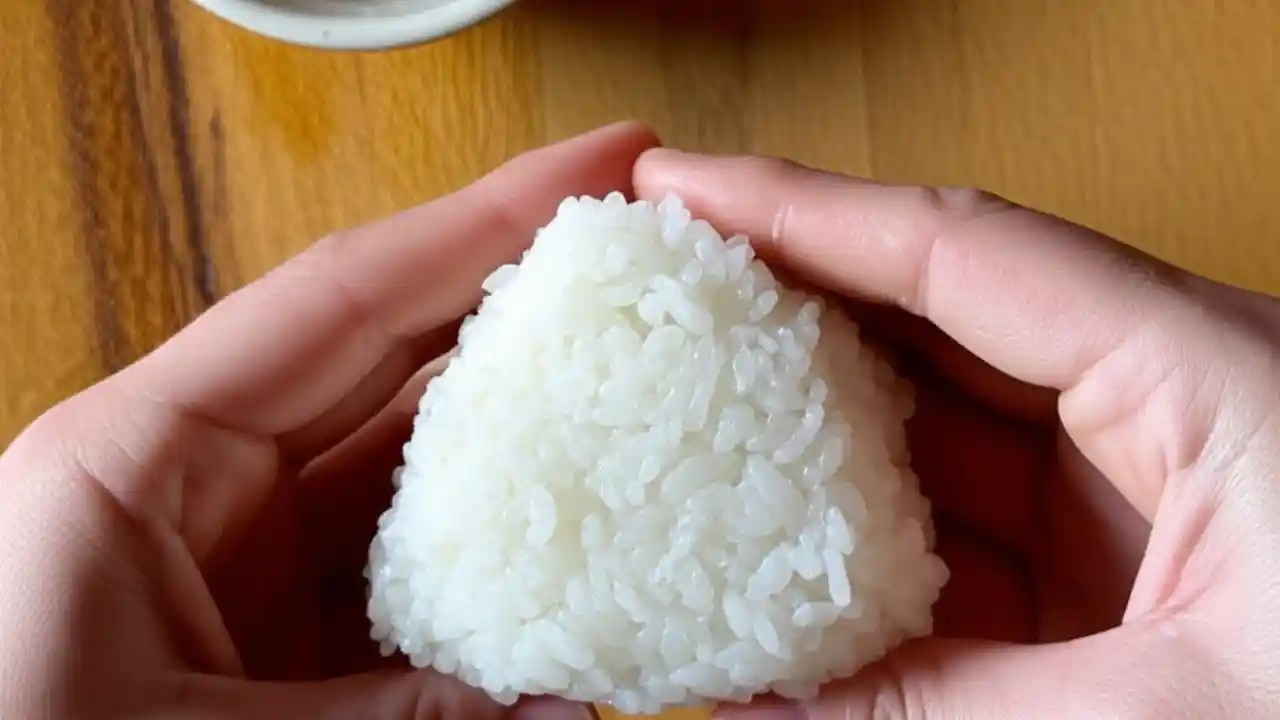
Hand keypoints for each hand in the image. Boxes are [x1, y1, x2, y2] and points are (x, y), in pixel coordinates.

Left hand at [0, 122, 656, 719]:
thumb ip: (382, 718)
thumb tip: (559, 703)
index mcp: (139, 460)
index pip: (342, 302)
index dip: (478, 224)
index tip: (593, 171)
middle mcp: (201, 486)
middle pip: (391, 359)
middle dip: (519, 307)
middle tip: (641, 270)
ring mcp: (248, 559)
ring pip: (412, 464)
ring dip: (521, 440)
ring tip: (635, 403)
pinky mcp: (277, 631)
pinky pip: (405, 566)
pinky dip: (489, 559)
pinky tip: (567, 552)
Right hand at [633, 151, 1279, 718]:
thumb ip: (935, 713)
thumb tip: (748, 711)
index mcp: (1208, 380)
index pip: (962, 253)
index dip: (805, 209)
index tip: (682, 183)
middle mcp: (1169, 406)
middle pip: (941, 312)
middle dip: (794, 298)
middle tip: (666, 291)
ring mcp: (1142, 488)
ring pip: (945, 419)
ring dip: (819, 427)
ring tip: (692, 415)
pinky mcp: (1125, 565)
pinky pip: (970, 520)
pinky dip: (874, 534)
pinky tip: (787, 551)